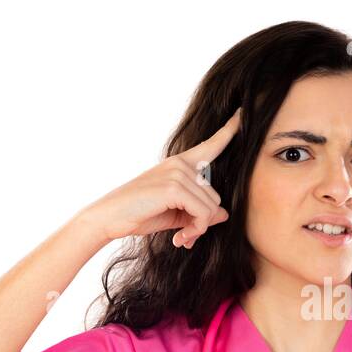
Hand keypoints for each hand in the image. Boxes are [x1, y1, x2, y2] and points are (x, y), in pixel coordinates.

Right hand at [78, 107, 241, 245]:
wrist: (109, 218)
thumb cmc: (139, 214)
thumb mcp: (175, 214)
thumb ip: (199, 212)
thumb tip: (225, 214)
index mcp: (180, 164)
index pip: (210, 145)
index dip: (230, 131)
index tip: (243, 113)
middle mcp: (181, 164)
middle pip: (215, 197)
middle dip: (204, 222)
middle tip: (187, 235)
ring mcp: (177, 173)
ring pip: (211, 207)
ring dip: (199, 229)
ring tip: (182, 237)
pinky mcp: (174, 187)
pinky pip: (203, 213)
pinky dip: (196, 230)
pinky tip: (180, 238)